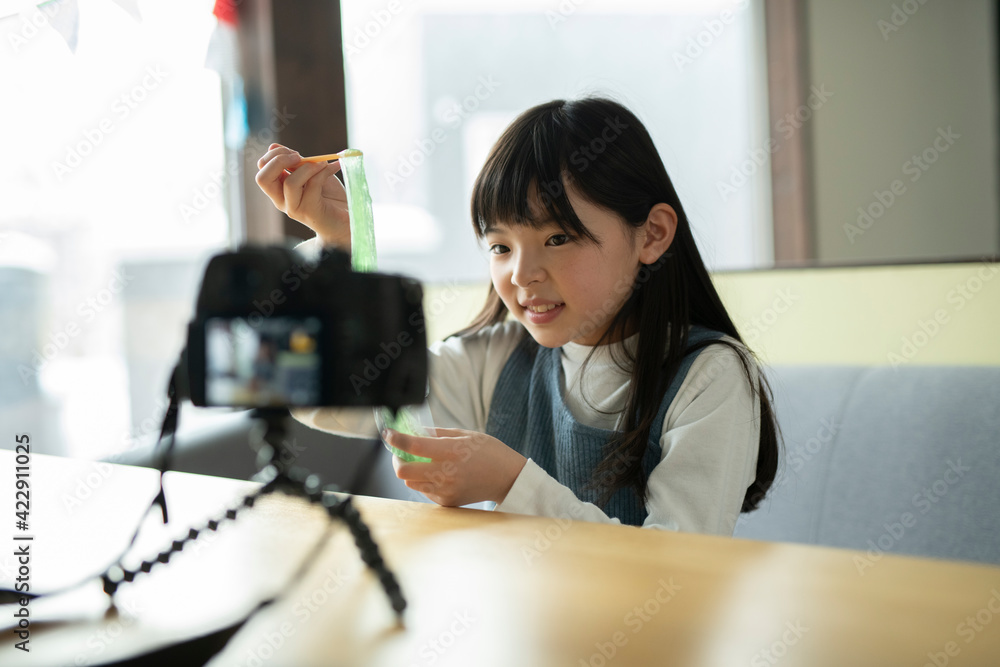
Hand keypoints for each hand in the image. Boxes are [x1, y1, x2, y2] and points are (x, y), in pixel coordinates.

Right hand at [254, 143, 350, 249]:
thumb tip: (273, 146)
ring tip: (323, 163)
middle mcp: (282, 201)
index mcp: (278, 189)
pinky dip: (324, 172)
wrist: (347, 219)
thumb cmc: (329, 196)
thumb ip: (294, 162)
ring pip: (290, 183)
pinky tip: (334, 167)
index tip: (296, 153)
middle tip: (300, 156)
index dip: (275, 155)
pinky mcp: (311, 212)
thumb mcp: (309, 173)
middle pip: (263, 178)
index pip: (262, 169)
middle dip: (279, 160)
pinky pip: (313, 186)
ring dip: (308, 167)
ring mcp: (294, 208)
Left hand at [387, 427, 527, 506]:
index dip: (395, 438)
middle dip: (397, 459)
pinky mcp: (447, 502)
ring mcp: (445, 490)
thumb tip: (414, 431)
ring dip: (410, 471)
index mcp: (451, 452)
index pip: (413, 446)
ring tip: (420, 462)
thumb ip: (437, 433)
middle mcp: (446, 473)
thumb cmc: (489, 453)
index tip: (389, 433)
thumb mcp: (465, 434)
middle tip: (401, 451)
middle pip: (403, 471)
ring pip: (410, 482)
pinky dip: (423, 480)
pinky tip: (436, 473)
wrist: (507, 478)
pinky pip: (424, 490)